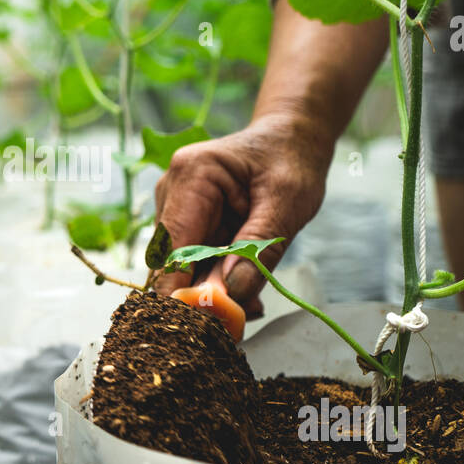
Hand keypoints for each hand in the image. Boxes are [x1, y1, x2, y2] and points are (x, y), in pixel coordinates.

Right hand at [152, 111, 332, 316]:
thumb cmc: (291, 160)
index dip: (180, 289)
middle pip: (172, 261)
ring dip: (210, 291)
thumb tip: (230, 295)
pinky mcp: (186, 223)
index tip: (202, 324)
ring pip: (181, 267)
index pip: (173, 245)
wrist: (291, 139)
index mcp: (193, 175)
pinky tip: (243, 289)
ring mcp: (175, 207)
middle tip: (242, 316)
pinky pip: (192, 262)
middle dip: (201, 294)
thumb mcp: (288, 202)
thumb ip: (258, 248)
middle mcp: (172, 190)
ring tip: (249, 304)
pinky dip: (215, 281)